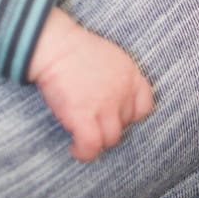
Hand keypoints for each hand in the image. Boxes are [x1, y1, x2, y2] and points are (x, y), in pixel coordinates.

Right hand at [28, 7, 153, 161]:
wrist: (54, 45)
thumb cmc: (74, 48)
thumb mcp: (109, 56)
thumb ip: (118, 78)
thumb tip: (114, 99)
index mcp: (130, 75)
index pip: (144, 107)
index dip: (129, 115)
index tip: (114, 115)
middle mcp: (122, 92)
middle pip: (125, 124)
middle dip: (109, 125)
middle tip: (92, 121)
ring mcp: (105, 106)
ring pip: (110, 139)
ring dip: (97, 140)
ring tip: (83, 137)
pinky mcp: (84, 116)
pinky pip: (91, 146)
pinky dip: (83, 152)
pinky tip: (75, 149)